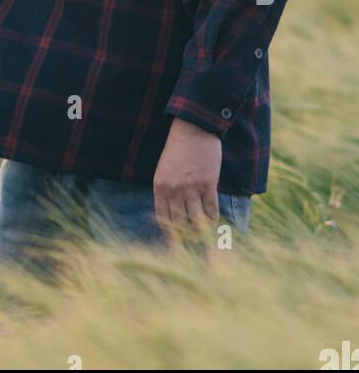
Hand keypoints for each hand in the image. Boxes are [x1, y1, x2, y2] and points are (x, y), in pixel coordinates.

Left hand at [153, 117, 222, 237]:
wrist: (193, 129)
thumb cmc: (177, 149)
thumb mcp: (163, 169)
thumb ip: (166, 190)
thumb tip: (173, 214)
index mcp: (160, 186)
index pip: (163, 218)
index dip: (170, 233)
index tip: (176, 243)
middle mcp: (174, 190)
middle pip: (180, 223)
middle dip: (187, 234)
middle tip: (194, 241)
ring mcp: (192, 188)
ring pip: (197, 220)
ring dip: (201, 229)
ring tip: (205, 233)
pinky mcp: (208, 184)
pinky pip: (211, 209)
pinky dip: (213, 217)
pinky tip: (213, 218)